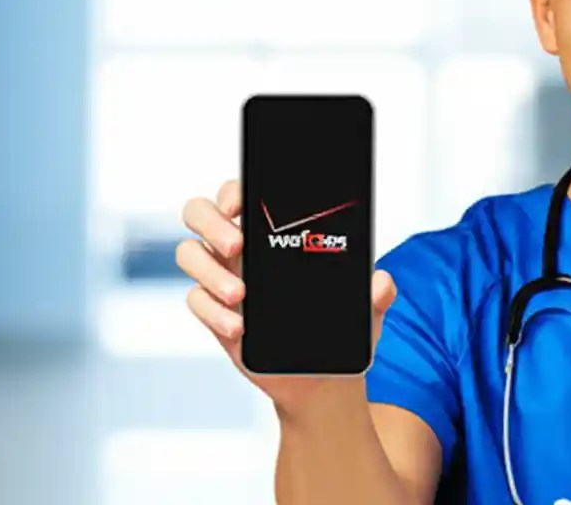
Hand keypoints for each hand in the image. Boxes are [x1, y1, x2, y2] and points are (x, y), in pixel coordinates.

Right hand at [177, 179, 396, 413]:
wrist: (318, 380)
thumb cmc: (337, 331)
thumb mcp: (363, 311)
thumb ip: (376, 294)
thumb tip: (382, 281)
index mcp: (272, 233)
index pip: (239, 194)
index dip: (233, 190)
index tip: (241, 204)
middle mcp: (239, 249)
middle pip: (199, 212)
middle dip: (211, 222)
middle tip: (237, 246)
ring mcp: (221, 278)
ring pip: (188, 252)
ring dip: (208, 271)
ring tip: (238, 296)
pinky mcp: (213, 312)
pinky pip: (194, 300)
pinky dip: (211, 312)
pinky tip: (238, 327)